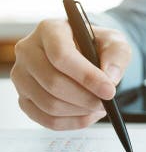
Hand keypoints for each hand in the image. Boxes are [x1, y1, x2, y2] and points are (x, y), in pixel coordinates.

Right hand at [11, 19, 131, 129]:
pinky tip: (88, 114)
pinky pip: (46, 120)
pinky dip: (72, 122)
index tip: (109, 90)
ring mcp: (22, 76)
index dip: (87, 77)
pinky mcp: (24, 98)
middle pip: (53, 83)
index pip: (61, 56)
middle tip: (106, 102)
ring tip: (100, 106)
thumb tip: (110, 78)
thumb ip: (117, 55)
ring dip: (80, 111)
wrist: (85, 55)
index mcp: (49, 30)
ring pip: (49, 104)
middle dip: (86, 98)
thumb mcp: (115, 42)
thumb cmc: (97, 46)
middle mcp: (28, 51)